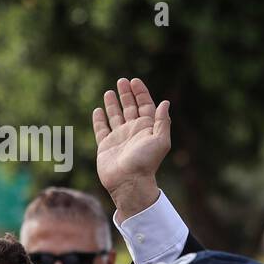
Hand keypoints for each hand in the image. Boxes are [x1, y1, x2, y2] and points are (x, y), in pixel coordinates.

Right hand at [91, 77, 170, 220]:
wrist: (129, 182)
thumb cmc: (146, 162)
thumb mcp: (160, 140)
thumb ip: (162, 121)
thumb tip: (165, 102)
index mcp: (147, 129)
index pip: (145, 106)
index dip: (141, 93)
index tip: (135, 81)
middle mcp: (133, 132)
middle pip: (130, 108)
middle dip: (127, 94)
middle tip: (122, 81)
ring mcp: (119, 138)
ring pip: (115, 116)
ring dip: (113, 104)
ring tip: (109, 91)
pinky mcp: (105, 145)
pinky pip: (102, 129)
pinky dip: (100, 120)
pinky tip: (98, 110)